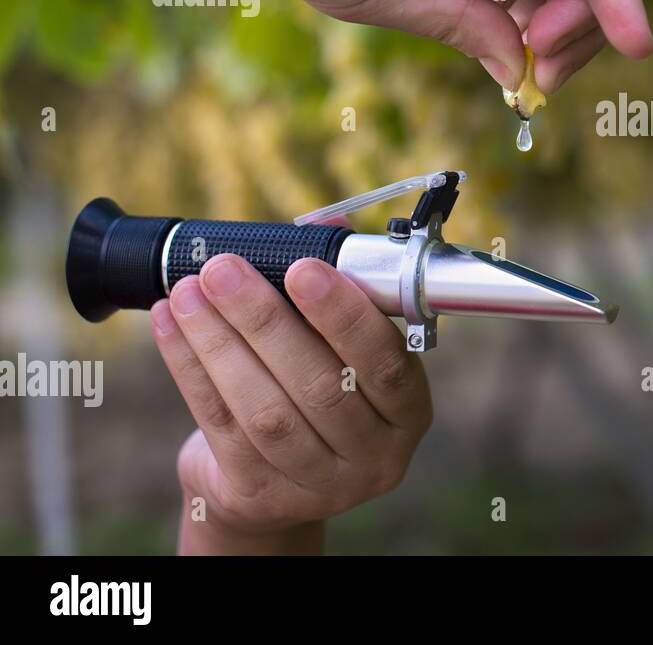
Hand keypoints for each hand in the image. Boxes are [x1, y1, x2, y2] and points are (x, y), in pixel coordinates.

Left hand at [150, 253, 431, 554]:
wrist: (278, 484)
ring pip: (265, 409)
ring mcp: (319, 486)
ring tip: (189, 291)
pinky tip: (170, 325)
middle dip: (265, 319)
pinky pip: (219, 424)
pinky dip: (190, 368)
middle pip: (319, 386)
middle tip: (225, 269)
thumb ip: (340, 294)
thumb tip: (322, 230)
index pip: (385, 363)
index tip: (304, 268)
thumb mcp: (343, 354)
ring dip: (219, 342)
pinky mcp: (260, 495)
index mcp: (408, 413)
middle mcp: (375, 457)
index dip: (345, 316)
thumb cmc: (320, 392)